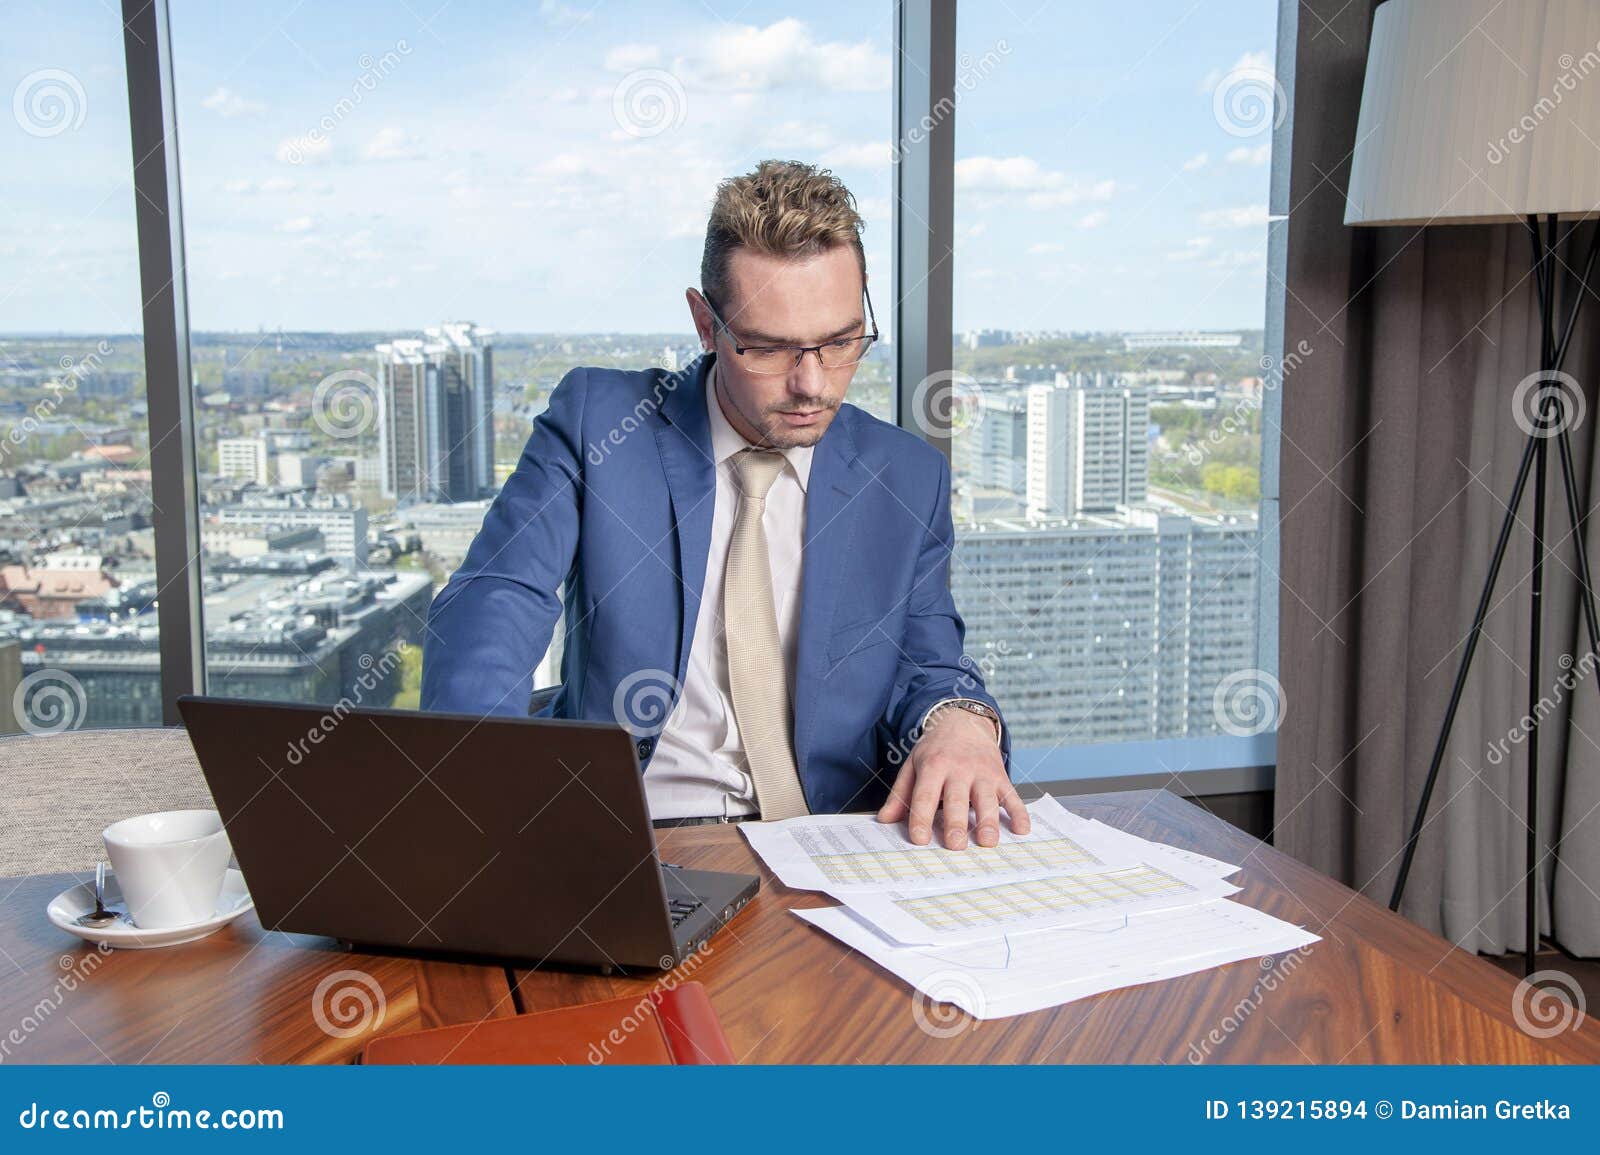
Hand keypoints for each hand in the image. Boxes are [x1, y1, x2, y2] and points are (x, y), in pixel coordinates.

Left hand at [875, 708, 1029, 848]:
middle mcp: (959, 768)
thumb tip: (884, 820)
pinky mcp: (1001, 776)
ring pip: (986, 799)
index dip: (920, 817)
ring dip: (988, 821)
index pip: (925, 795)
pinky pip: (1012, 796)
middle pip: (957, 799)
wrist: (964, 722)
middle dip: (956, 822)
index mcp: (933, 766)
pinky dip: (1019, 812)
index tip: (919, 840)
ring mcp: (983, 772)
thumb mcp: (913, 765)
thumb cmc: (935, 750)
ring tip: (987, 842)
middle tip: (955, 845)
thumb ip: (900, 794)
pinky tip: (1021, 829)